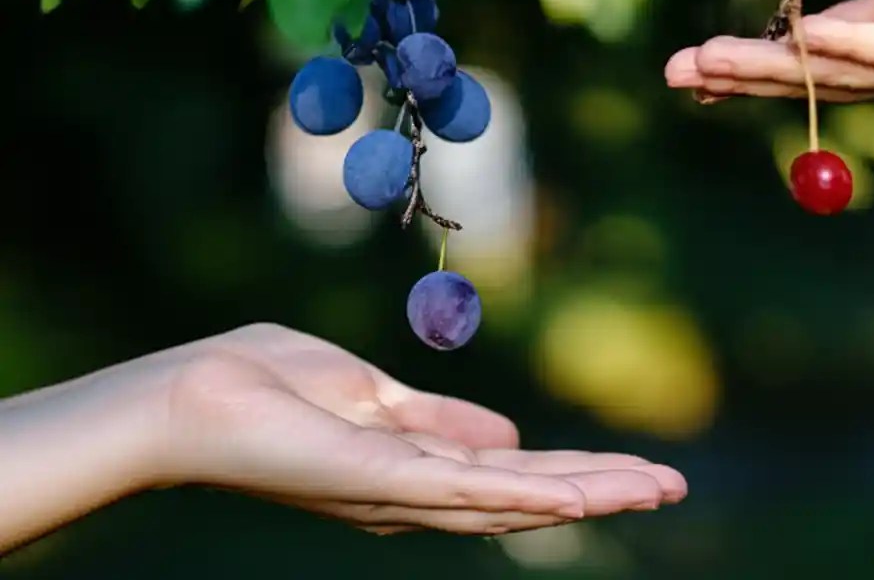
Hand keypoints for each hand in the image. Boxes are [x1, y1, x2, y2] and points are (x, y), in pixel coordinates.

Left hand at [0, 323, 686, 549]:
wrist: (188, 398)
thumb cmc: (262, 386)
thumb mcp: (371, 395)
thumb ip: (437, 417)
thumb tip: (509, 434)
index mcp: (417, 466)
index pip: (515, 473)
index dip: (579, 472)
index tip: (639, 470)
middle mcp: (418, 493)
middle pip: (529, 493)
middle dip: (603, 488)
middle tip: (674, 486)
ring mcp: (402, 492)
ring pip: (514, 498)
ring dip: (589, 494)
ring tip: (655, 488)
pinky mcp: (382, 482)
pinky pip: (467, 491)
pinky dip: (529, 498)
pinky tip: (580, 498)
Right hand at [665, 0, 873, 103]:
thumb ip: (864, 19)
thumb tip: (806, 31)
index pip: (801, 69)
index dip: (744, 72)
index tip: (690, 74)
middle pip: (802, 80)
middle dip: (735, 76)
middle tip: (671, 74)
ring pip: (831, 70)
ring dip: (768, 66)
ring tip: (709, 62)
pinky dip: (847, 46)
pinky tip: (803, 39)